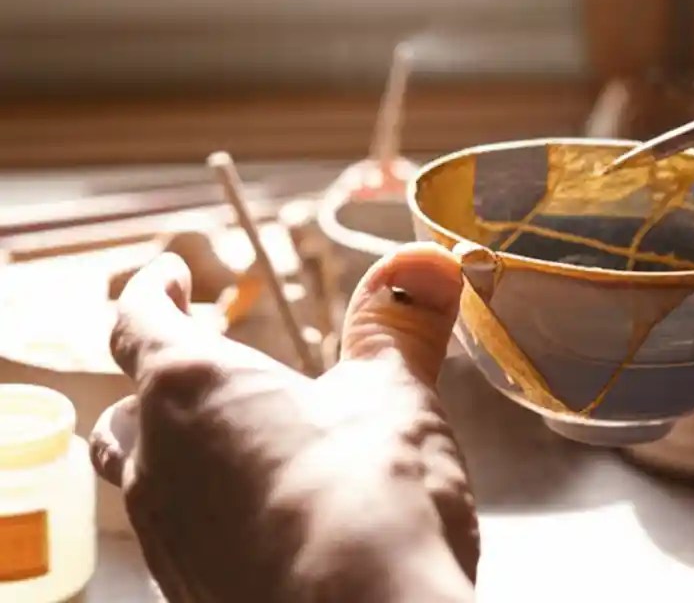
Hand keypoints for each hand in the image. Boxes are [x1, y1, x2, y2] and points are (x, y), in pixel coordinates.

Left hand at [90, 244, 476, 602]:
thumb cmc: (371, 496)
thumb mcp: (395, 394)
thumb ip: (400, 324)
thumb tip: (426, 260)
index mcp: (192, 388)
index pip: (139, 318)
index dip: (155, 287)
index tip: (173, 272)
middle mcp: (160, 461)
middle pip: (130, 410)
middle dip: (161, 382)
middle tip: (204, 365)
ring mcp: (167, 538)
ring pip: (151, 481)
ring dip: (185, 453)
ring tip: (242, 445)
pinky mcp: (190, 592)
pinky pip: (184, 540)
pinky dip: (213, 515)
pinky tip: (270, 520)